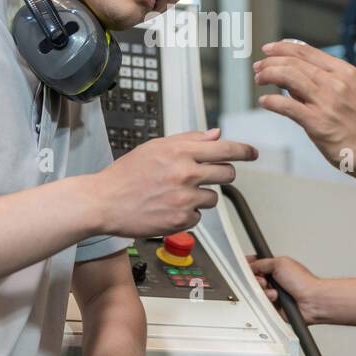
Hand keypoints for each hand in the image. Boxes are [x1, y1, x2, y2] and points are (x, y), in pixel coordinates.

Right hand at [93, 129, 257, 237]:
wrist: (103, 202)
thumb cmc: (126, 174)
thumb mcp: (155, 147)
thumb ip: (188, 140)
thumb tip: (216, 135)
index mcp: (180, 152)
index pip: (225, 149)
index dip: (244, 150)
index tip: (252, 152)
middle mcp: (186, 174)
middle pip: (226, 174)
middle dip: (221, 174)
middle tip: (206, 176)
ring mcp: (184, 199)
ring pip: (214, 197)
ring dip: (202, 196)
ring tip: (176, 194)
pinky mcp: (180, 220)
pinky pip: (198, 215)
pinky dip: (187, 213)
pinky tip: (168, 207)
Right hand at [246, 254, 324, 324]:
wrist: (311, 300)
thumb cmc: (303, 282)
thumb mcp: (280, 263)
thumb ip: (262, 263)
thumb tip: (251, 265)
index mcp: (277, 268)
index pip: (258, 265)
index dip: (250, 266)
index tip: (245, 266)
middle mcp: (275, 281)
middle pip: (254, 279)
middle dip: (256, 279)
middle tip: (263, 280)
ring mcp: (274, 294)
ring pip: (257, 292)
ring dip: (263, 291)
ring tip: (273, 291)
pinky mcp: (273, 306)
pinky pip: (261, 304)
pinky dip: (266, 301)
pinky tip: (275, 298)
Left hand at [253, 40, 355, 181]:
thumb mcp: (351, 94)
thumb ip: (324, 85)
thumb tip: (294, 82)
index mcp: (344, 72)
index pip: (306, 51)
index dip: (282, 48)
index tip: (269, 49)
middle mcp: (336, 83)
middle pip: (294, 62)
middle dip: (270, 61)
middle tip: (258, 67)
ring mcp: (327, 102)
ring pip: (288, 77)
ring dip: (268, 75)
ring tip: (259, 79)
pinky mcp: (318, 123)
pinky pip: (287, 106)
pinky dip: (271, 101)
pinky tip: (264, 101)